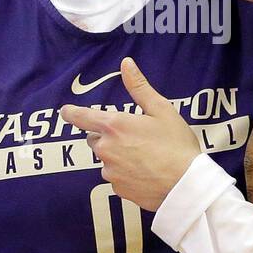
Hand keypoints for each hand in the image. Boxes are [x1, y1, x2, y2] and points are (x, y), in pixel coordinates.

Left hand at [59, 57, 201, 211]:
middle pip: (95, 139)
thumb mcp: (161, 110)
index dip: (71, 113)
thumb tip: (126, 64)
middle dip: (109, 136)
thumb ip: (139, 87)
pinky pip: (116, 177)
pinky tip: (146, 171)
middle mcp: (106, 149)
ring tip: (146, 156)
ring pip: (107, 159)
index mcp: (114, 126)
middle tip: (135, 137)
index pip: (80, 117)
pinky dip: (126, 173)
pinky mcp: (118, 189)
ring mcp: (110, 171)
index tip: (66, 111)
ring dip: (118, 156)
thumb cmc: (176, 145)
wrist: (186, 185)